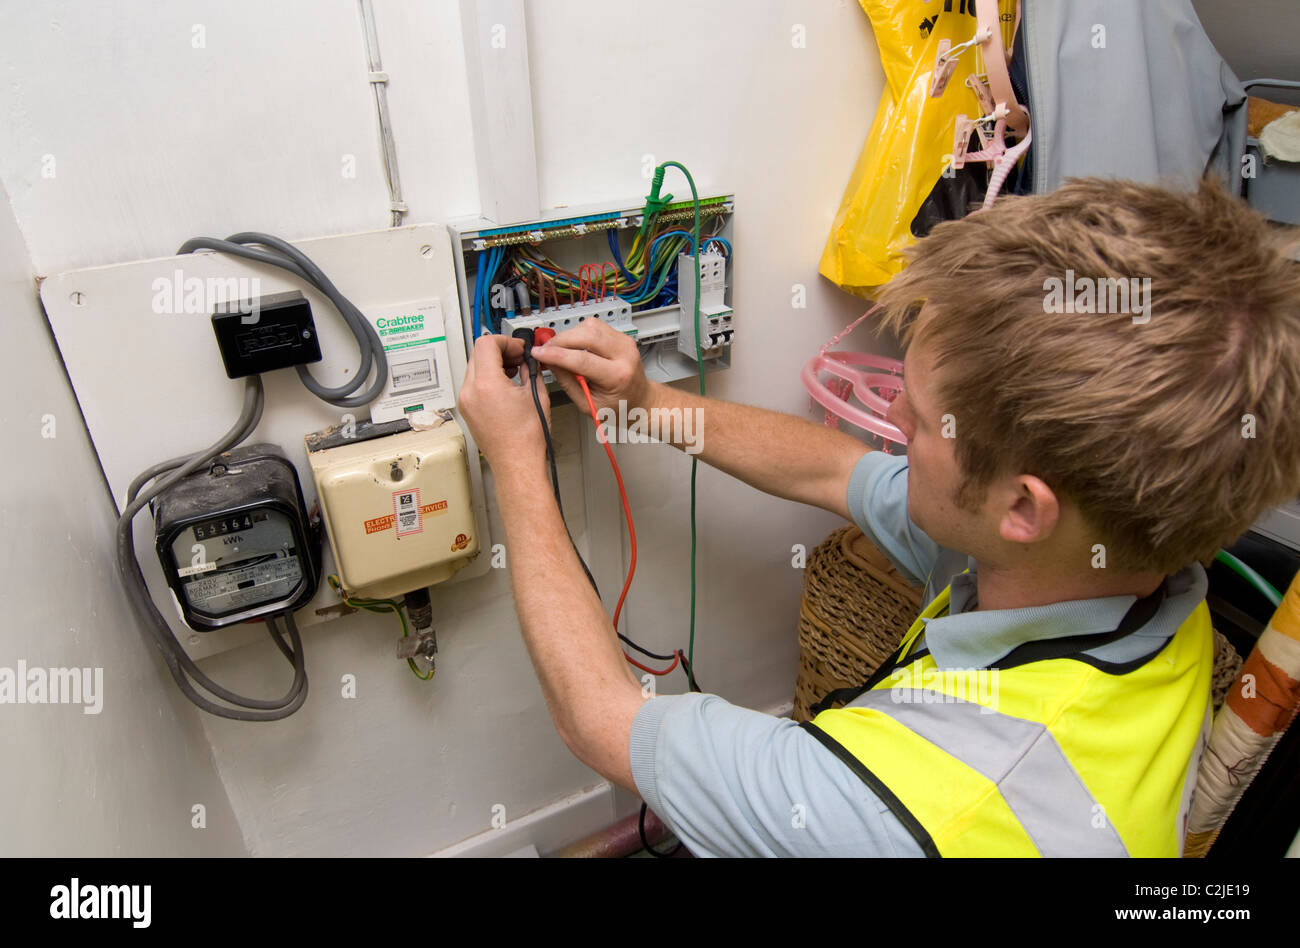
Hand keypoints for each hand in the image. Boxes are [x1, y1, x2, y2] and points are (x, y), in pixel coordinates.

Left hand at [457, 334, 550, 475]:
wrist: (517, 462)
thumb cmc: (526, 438)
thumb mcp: (535, 395)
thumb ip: (529, 370)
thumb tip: (527, 360)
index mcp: (486, 384)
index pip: (486, 343)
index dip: (505, 341)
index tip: (517, 347)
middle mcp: (470, 392)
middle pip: (477, 352)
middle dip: (499, 350)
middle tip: (517, 356)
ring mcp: (465, 401)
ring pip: (474, 367)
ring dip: (492, 363)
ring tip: (513, 371)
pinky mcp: (467, 410)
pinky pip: (473, 383)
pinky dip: (487, 377)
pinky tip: (505, 384)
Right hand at [530, 317, 651, 418]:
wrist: (640, 399)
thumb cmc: (619, 406)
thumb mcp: (588, 405)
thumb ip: (568, 382)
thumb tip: (550, 362)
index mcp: (618, 377)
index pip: (582, 359)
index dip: (555, 354)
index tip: (538, 353)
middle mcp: (624, 355)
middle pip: (586, 335)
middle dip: (560, 340)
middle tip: (546, 349)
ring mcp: (624, 342)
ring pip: (590, 325)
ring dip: (569, 335)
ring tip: (560, 349)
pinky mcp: (621, 336)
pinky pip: (595, 326)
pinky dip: (579, 333)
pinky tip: (574, 346)